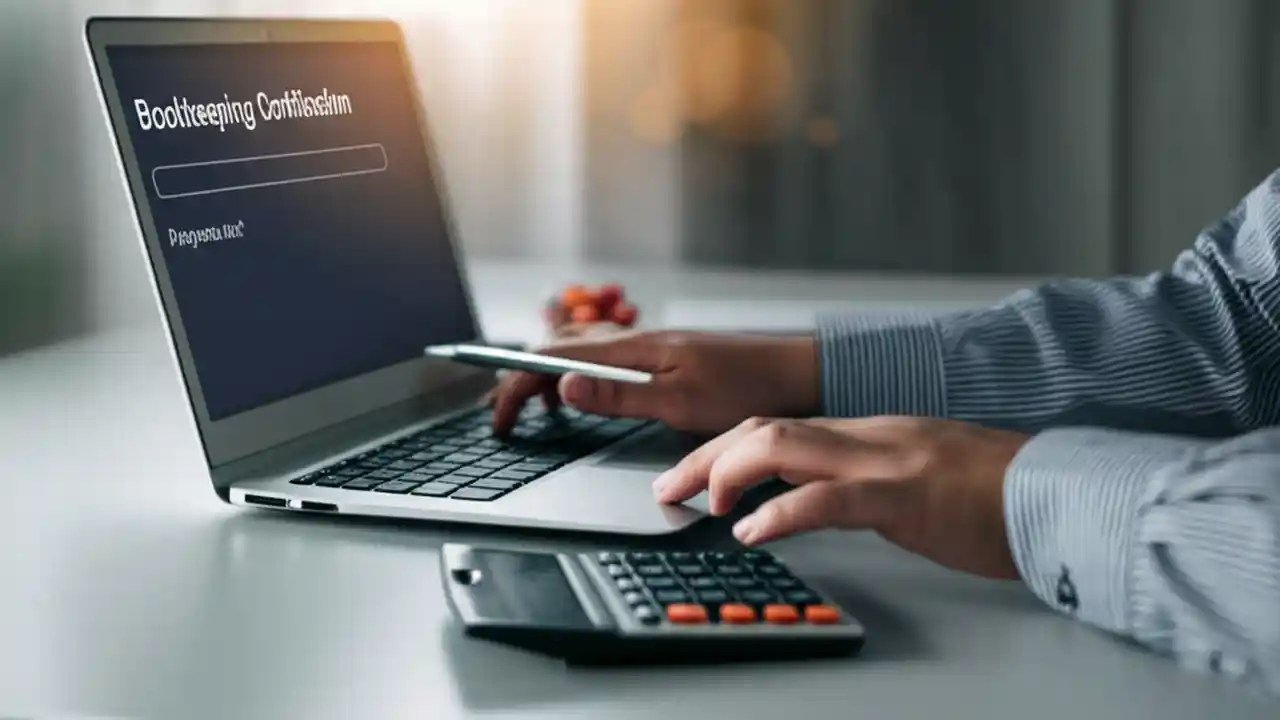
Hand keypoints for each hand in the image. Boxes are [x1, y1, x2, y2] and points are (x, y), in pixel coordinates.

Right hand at [490, 331, 819, 435]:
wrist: (797, 373)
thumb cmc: (747, 388)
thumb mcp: (679, 402)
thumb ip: (619, 396)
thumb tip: (563, 387)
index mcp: (633, 350)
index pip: (553, 358)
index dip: (517, 386)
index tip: (500, 419)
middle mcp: (636, 341)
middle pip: (558, 349)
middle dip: (522, 378)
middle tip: (504, 415)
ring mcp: (650, 347)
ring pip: (580, 352)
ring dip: (548, 375)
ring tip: (532, 408)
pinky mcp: (665, 357)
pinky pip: (604, 360)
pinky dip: (577, 375)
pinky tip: (584, 396)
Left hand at [654, 416, 1030, 578]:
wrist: (1059, 494)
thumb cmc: (996, 493)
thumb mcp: (918, 476)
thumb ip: (868, 479)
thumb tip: (818, 495)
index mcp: (867, 434)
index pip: (778, 425)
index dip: (724, 447)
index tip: (691, 474)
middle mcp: (866, 436)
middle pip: (763, 427)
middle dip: (706, 456)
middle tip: (668, 489)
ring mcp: (885, 460)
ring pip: (784, 444)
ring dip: (730, 471)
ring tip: (701, 502)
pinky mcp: (905, 496)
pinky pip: (828, 497)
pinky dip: (781, 511)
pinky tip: (753, 530)